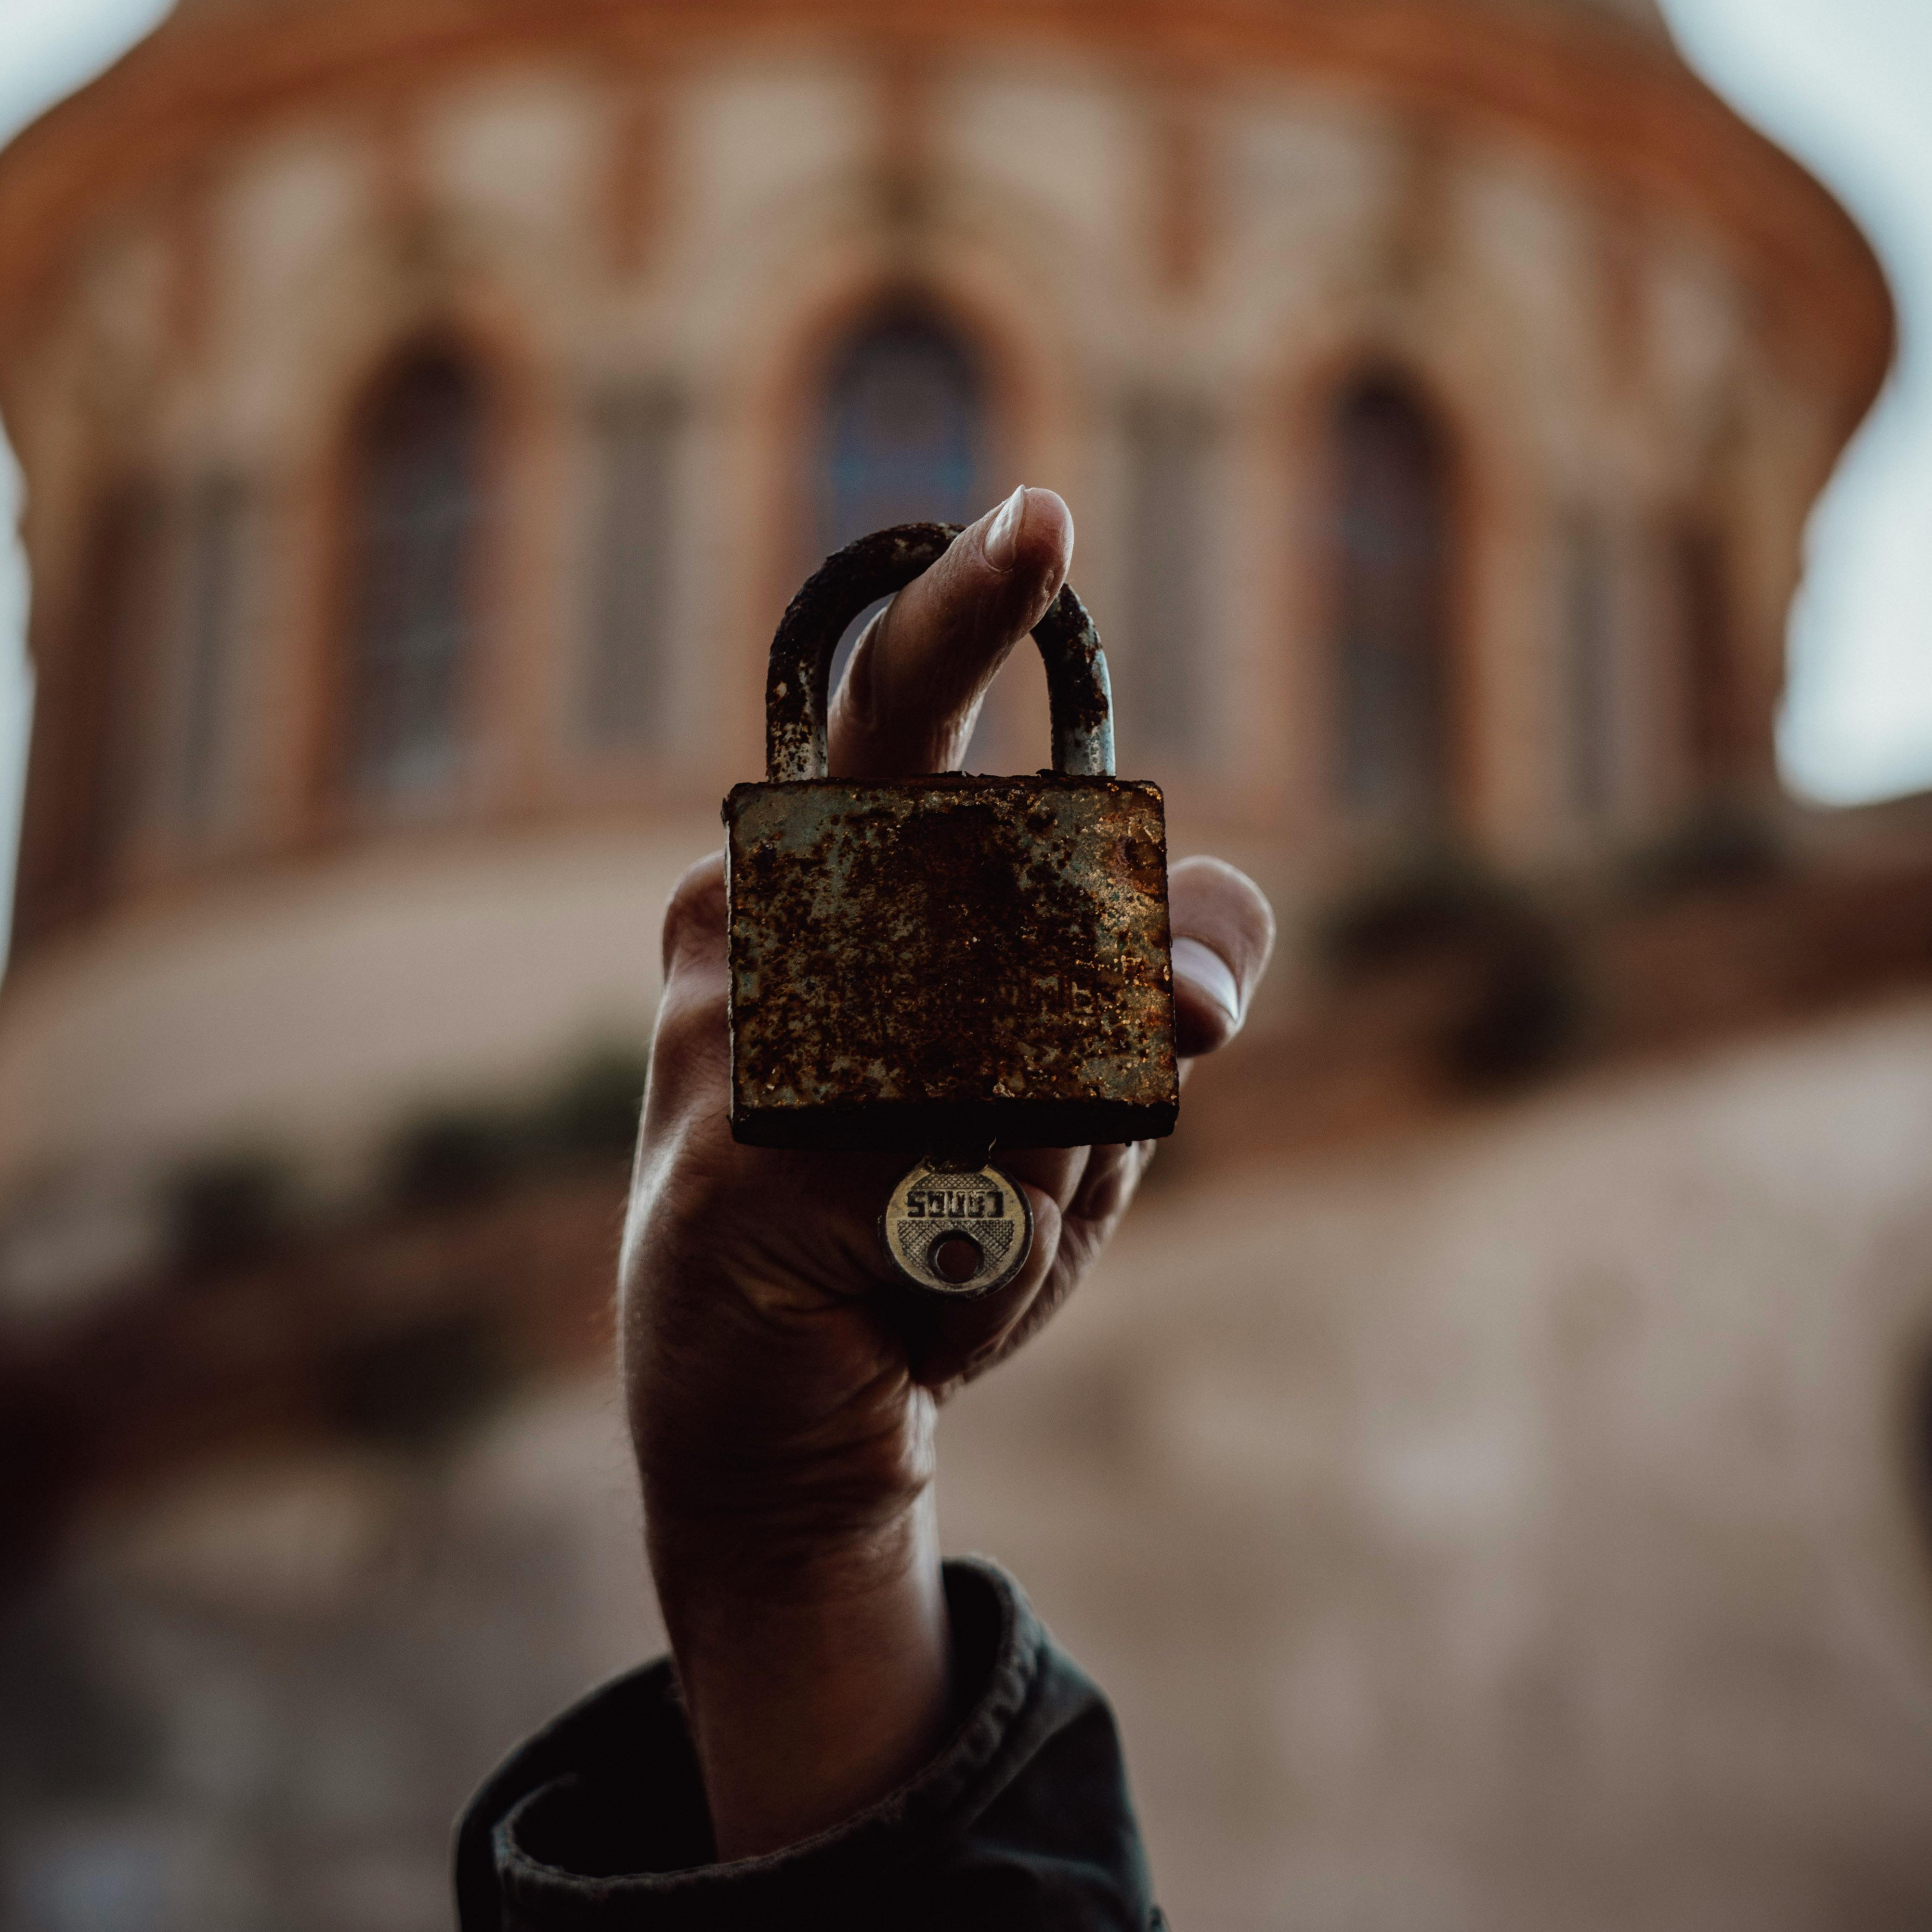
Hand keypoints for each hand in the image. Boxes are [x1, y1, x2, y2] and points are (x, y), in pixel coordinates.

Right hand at [620, 486, 1274, 1857]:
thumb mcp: (1086, 1098)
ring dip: (1054, 1146)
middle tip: (1085, 1105)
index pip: (900, 701)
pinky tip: (928, 1266)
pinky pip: (958, 1148)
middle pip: (1007, 883)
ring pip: (1013, 1033)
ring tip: (973, 1215)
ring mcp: (735, 1021)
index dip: (972, 608)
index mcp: (834, 865)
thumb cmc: (931, 1215)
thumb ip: (1159, 983)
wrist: (797, 1415)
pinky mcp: (734, 1142)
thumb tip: (1197, 991)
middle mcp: (763, 912)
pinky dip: (1001, 1222)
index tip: (1044, 516)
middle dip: (1092, 1017)